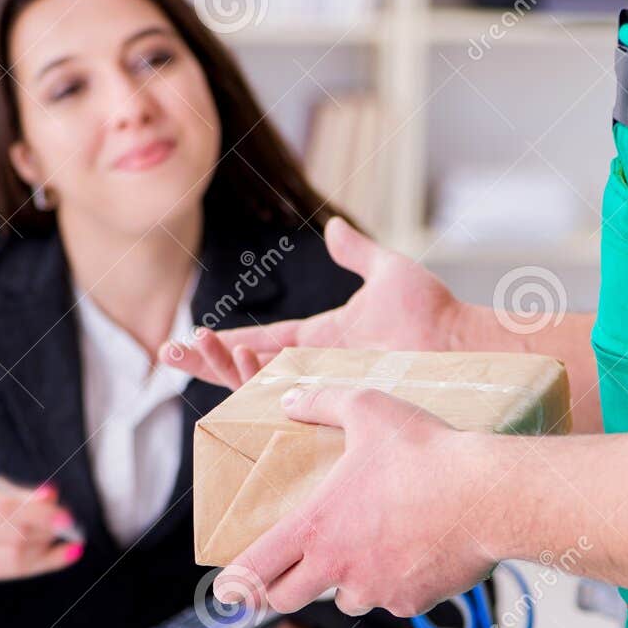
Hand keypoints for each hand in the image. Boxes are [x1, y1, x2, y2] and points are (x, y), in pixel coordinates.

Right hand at [0, 474, 83, 605]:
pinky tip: (63, 554)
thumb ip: (14, 491)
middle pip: (13, 535)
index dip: (39, 512)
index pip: (5, 507)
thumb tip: (52, 495)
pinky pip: (14, 572)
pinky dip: (44, 563)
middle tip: (68, 522)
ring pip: (16, 557)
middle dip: (48, 530)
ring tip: (62, 536)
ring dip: (47, 547)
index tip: (65, 513)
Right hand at [165, 217, 470, 389]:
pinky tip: (238, 363)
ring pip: (257, 385)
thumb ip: (356, 252)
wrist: (459, 342)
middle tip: (167, 350)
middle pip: (246, 368)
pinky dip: (257, 383)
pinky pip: (286, 400)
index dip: (228, 340)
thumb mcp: (388, 271)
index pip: (263, 340)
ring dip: (222, 366)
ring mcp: (324, 383)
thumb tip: (334, 227)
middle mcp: (316, 366)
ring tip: (197, 346)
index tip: (190, 337)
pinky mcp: (335, 397)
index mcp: (321, 339)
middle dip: (206, 360)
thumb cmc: (433, 311)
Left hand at [219, 385, 495, 618]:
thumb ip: (322, 403)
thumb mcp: (368, 410)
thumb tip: (291, 398)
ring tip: (371, 545)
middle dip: (284, 588)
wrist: (488, 496)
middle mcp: (340, 568)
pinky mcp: (411, 603)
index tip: (227, 591)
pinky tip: (414, 550)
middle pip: (288, 599)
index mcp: (317, 528)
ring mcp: (376, 591)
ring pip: (345, 598)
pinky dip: (395, 583)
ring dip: (347, 580)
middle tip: (291, 570)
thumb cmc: (428, 454)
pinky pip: (392, 600)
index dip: (235, 585)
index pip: (256, 571)